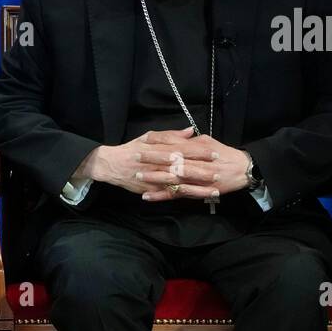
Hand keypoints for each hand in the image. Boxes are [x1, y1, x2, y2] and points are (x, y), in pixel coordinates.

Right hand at [76, 127, 238, 202]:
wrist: (112, 165)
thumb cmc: (132, 149)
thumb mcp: (150, 137)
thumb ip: (171, 135)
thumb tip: (190, 131)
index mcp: (162, 149)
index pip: (185, 149)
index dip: (201, 152)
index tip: (215, 153)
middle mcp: (161, 164)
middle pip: (185, 167)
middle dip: (203, 171)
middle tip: (219, 172)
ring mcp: (157, 178)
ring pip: (180, 183)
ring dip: (197, 187)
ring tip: (213, 189)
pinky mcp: (153, 190)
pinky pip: (171, 194)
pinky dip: (184, 197)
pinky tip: (196, 199)